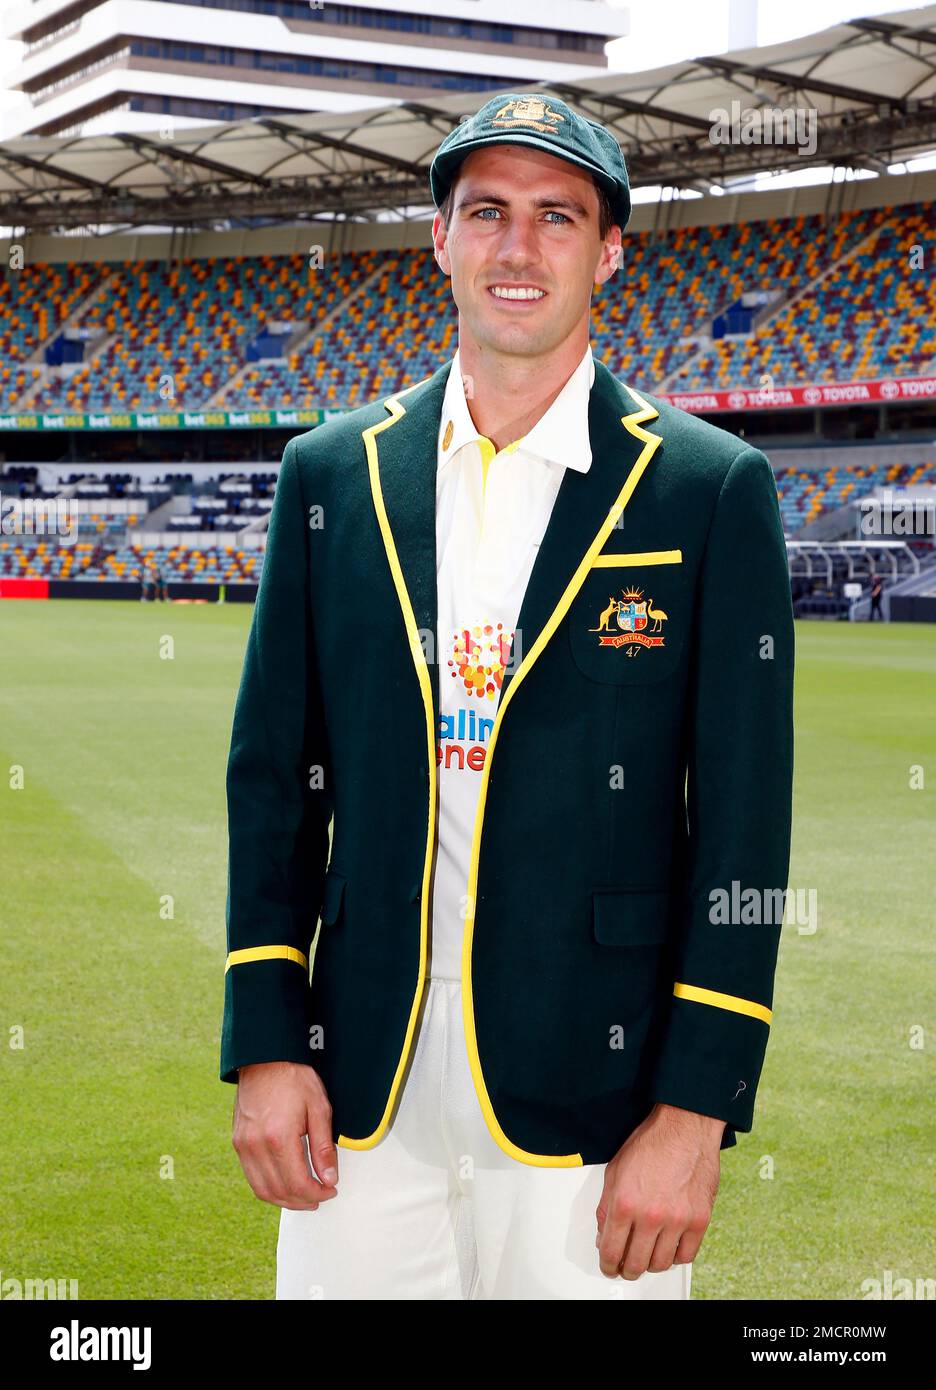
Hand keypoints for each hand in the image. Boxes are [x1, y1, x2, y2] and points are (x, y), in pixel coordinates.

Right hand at [232, 1060, 338, 1210]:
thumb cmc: (293, 1078)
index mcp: (279, 1137)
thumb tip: (329, 1177)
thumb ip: (324, 1147)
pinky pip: (252, 1177)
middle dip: (303, 1201)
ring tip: (304, 1197)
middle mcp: (256, 1145)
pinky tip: (285, 1184)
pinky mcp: (238, 1143)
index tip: (330, 1190)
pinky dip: (269, 1188)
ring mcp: (243, 1146)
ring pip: (262, 1190)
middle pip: (279, 1191)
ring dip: (285, 1200)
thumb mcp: (319, 1108)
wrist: (265, 1058)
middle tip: (320, 1197)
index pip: (298, 1183)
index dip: (317, 1194)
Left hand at [595, 1103, 723, 1278]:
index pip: (611, 1251)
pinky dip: (675, 1257)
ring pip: (660, 1263)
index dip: (608, 1265)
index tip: (610, 1266)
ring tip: (647, 1256)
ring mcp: (677, 1220)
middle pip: (636, 1264)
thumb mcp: (615, 1171)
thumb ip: (606, 1207)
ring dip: (650, 1265)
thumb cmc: (651, 1144)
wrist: (684, 1127)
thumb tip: (605, 1234)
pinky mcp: (699, 1220)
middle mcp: (650, 1216)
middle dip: (627, 1269)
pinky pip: (686, 1255)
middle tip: (626, 1266)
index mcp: (624, 1203)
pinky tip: (668, 1248)